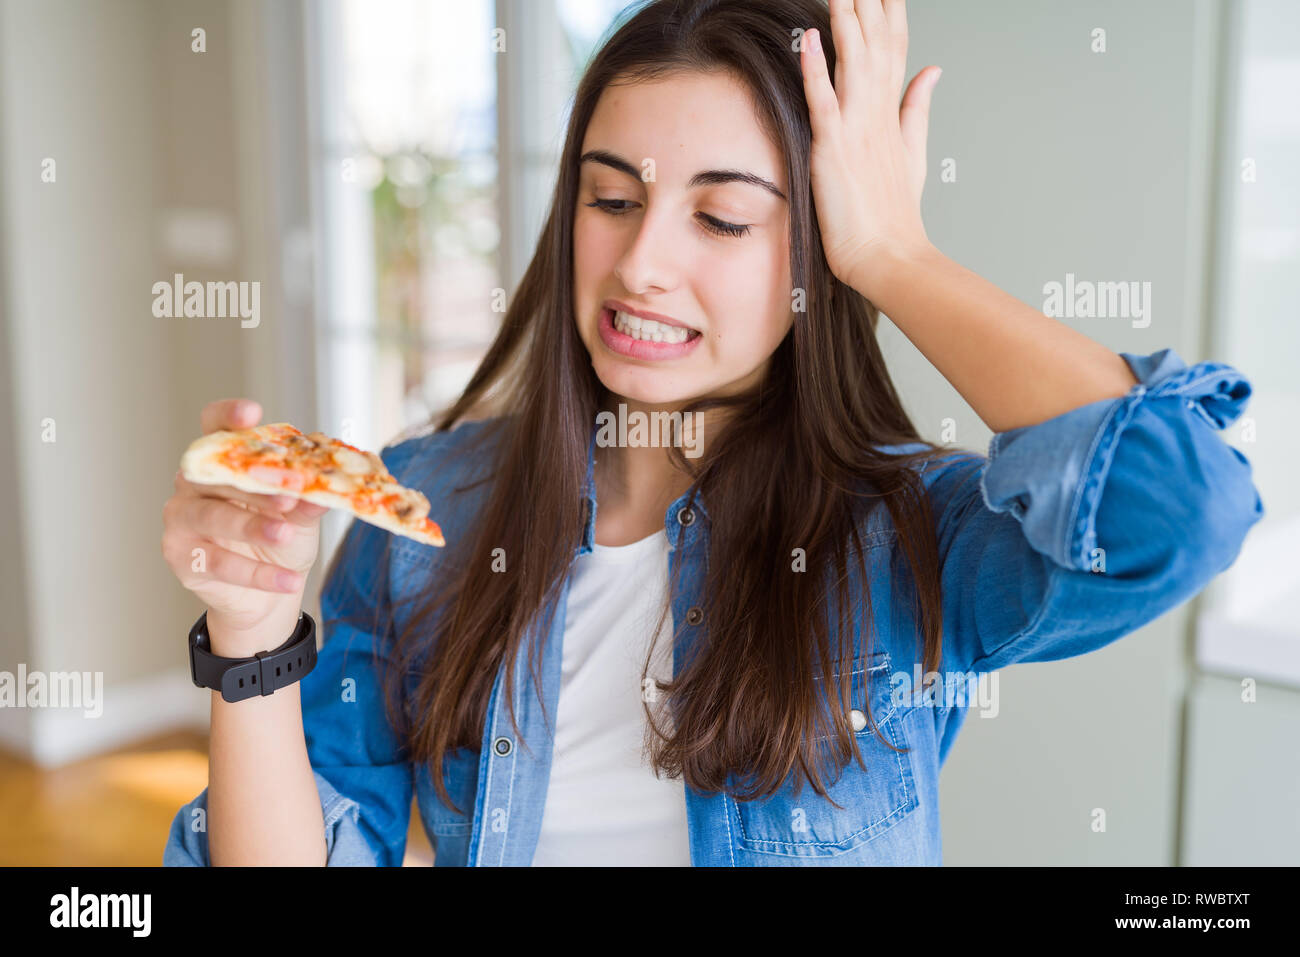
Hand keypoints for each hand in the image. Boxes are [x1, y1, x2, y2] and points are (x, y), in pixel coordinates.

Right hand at [161, 398, 328, 647]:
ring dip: (251, 527)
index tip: (251, 413)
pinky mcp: (181, 555)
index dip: (228, 416)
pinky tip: (287, 580)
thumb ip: (307, 500)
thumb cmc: (279, 540)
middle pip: (218, 476)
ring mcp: (181, 518)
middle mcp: (194, 482)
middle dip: (255, 487)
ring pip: (214, 518)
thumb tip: (326, 487)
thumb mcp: (300, 517)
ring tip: (284, 536)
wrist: (267, 595)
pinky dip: (257, 573)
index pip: (216, 427)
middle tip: (289, 498)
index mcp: (222, 461)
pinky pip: (219, 563)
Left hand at [799, 0, 941, 295]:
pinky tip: (808, 40)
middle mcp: (877, 114)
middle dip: (869, 4)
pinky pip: (822, 102)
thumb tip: (933, 70)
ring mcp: (857, 130)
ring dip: (844, 22)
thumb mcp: (913, 153)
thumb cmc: (893, 216)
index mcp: (892, 113)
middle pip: (874, 44)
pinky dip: (815, 70)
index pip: (892, 47)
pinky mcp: (834, 149)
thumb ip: (918, 107)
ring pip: (852, 62)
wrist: (888, 258)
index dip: (889, 12)